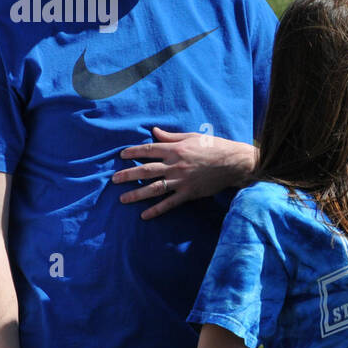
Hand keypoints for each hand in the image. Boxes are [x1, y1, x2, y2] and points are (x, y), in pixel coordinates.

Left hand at [112, 127, 256, 219]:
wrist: (234, 163)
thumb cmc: (214, 147)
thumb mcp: (192, 136)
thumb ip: (171, 136)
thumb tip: (154, 132)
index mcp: (175, 149)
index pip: (149, 150)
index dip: (133, 152)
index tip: (122, 155)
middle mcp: (175, 165)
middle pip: (146, 170)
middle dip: (128, 175)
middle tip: (114, 180)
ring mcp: (181, 181)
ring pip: (154, 188)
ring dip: (137, 193)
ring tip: (123, 199)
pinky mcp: (189, 193)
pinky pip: (170, 203)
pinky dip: (157, 210)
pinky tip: (145, 215)